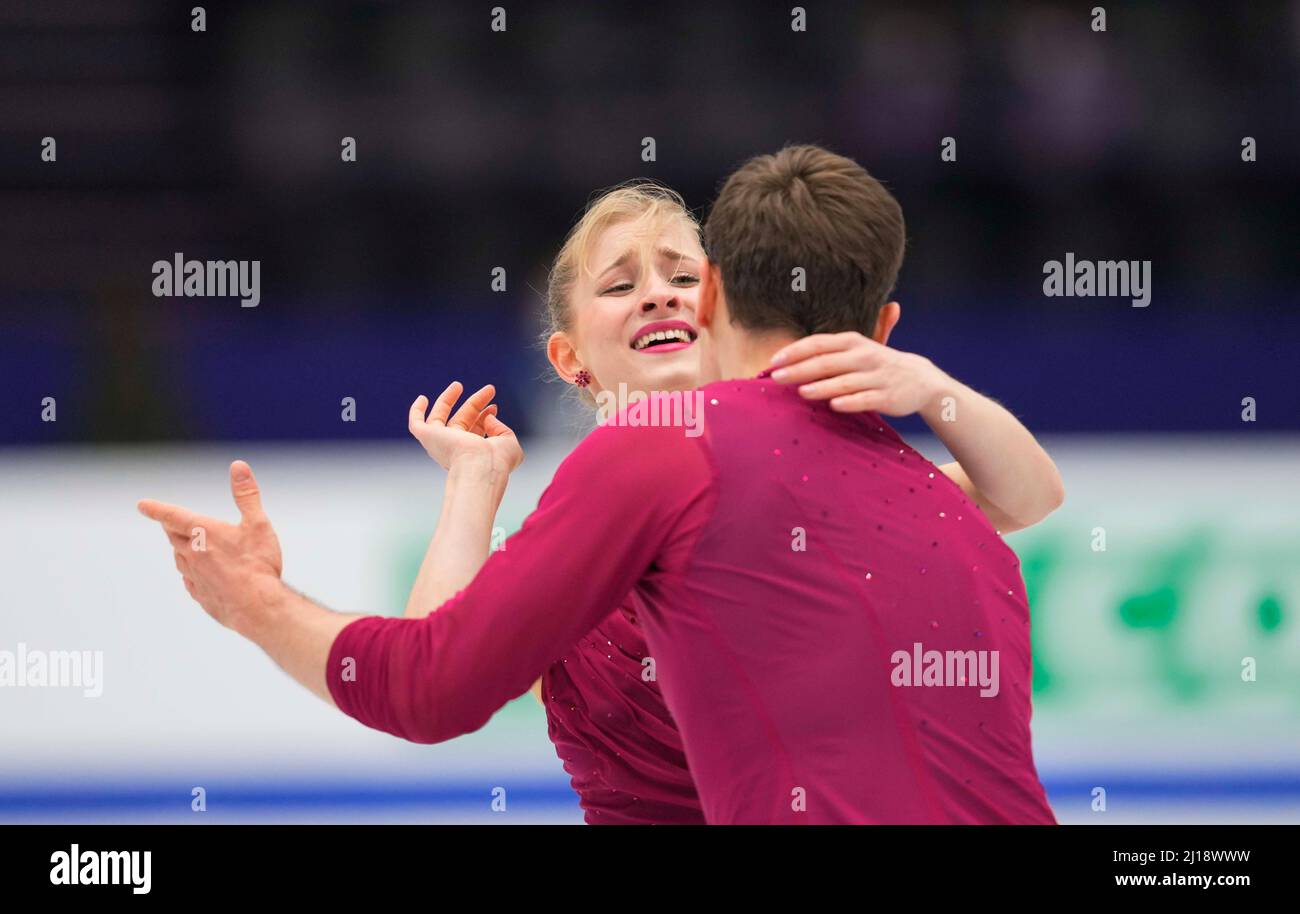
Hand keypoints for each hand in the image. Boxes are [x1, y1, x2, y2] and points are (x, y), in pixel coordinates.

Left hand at [137, 460, 284, 636]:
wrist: (257, 607)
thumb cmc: (259, 564)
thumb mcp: (258, 523)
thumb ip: (246, 495)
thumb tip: (238, 465)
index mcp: (204, 533)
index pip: (173, 515)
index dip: (156, 508)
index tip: (142, 504)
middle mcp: (192, 554)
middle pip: (173, 537)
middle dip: (170, 527)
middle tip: (170, 522)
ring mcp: (194, 577)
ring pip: (179, 559)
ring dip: (180, 549)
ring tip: (188, 547)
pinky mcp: (200, 596)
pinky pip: (189, 580)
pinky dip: (190, 573)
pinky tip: (199, 575)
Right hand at [408, 382, 523, 475]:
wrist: (481, 467)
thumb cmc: (497, 461)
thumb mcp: (509, 443)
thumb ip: (502, 429)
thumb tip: (489, 416)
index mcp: (472, 453)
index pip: (475, 430)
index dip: (484, 416)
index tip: (494, 406)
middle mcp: (455, 449)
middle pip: (461, 420)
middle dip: (475, 404)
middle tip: (490, 389)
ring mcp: (440, 442)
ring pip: (439, 417)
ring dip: (448, 399)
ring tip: (458, 385)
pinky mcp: (428, 436)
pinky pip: (416, 423)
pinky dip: (417, 411)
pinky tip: (422, 399)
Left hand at [769, 331, 948, 415]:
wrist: (920, 379)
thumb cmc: (875, 365)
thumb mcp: (856, 350)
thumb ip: (825, 351)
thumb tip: (786, 356)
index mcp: (852, 341)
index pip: (819, 343)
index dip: (795, 351)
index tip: (774, 361)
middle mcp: (864, 356)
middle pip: (827, 362)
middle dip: (800, 370)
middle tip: (776, 378)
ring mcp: (877, 376)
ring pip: (845, 382)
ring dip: (822, 387)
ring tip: (801, 392)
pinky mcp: (887, 396)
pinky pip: (866, 399)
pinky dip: (851, 402)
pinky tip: (834, 406)